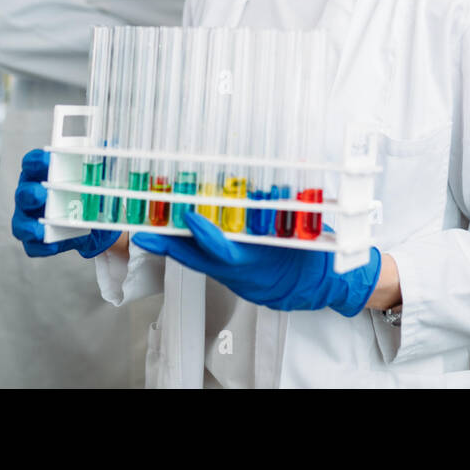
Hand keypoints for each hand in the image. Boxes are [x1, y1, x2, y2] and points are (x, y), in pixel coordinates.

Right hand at [11, 149, 118, 257]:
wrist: (94, 221)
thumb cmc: (85, 190)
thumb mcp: (94, 174)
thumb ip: (97, 160)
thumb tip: (109, 147)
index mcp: (41, 173)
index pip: (32, 163)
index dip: (36, 161)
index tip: (47, 159)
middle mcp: (31, 194)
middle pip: (23, 193)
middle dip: (29, 194)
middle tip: (41, 194)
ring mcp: (30, 218)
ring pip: (21, 223)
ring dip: (28, 226)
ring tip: (38, 230)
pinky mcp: (35, 240)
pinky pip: (32, 245)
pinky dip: (41, 247)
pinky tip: (52, 246)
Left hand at [131, 211, 381, 315]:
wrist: (325, 287)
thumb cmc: (319, 260)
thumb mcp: (308, 236)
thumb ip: (291, 214)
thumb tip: (278, 182)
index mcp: (260, 265)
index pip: (227, 251)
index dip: (207, 234)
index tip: (190, 216)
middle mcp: (243, 275)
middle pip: (200, 261)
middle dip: (171, 245)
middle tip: (144, 232)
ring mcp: (237, 279)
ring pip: (200, 262)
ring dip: (176, 245)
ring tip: (152, 229)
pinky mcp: (236, 277)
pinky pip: (208, 262)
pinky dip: (192, 248)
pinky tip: (178, 235)